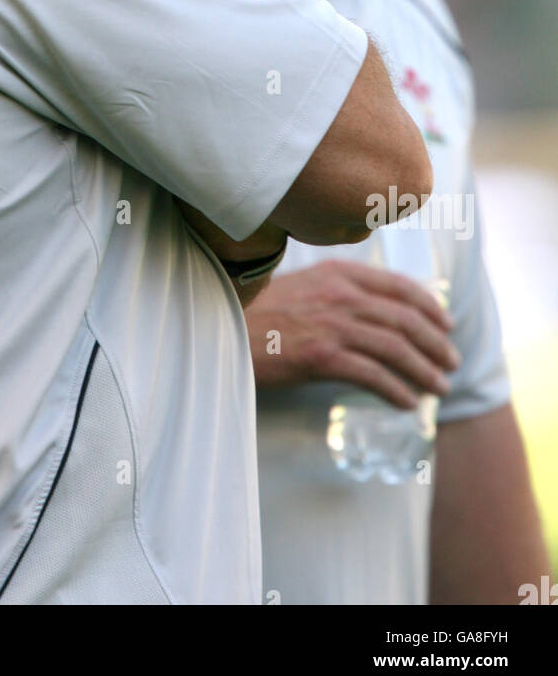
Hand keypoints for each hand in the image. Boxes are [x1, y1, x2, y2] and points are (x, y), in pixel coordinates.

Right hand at [245, 259, 461, 406]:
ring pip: (395, 348)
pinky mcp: (321, 356)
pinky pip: (372, 376)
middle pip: (405, 319)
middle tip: (451, 362)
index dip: (430, 307)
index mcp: (339, 272)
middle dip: (436, 343)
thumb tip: (378, 311)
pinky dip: (396, 391)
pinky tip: (407, 403)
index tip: (447, 324)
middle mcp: (341, 294)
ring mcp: (332, 325)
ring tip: (440, 387)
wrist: (224, 325)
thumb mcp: (306, 284)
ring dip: (424, 370)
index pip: (399, 287)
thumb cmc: (262, 310)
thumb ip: (340, 290)